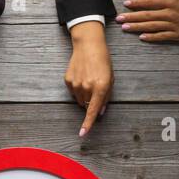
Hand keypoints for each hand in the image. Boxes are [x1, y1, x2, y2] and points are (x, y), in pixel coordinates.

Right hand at [64, 21, 113, 136]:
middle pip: (86, 106)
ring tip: (88, 79)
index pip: (93, 110)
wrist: (88, 45)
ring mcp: (76, 84)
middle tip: (95, 87)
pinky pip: (73, 92)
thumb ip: (106, 97)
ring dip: (84, 95)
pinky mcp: (68, 80)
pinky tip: (81, 76)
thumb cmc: (103, 61)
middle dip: (91, 102)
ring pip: (79, 100)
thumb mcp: (110, 79)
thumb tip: (99, 112)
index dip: (88, 123)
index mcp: (100, 87)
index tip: (82, 134)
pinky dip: (77, 88)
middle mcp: (87, 87)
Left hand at [116, 0, 178, 41]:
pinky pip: (162, 36)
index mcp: (171, 1)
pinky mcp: (178, 35)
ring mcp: (174, 25)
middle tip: (119, 19)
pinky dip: (152, 37)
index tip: (126, 4)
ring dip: (137, 27)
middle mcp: (170, 13)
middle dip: (132, 17)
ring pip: (152, 27)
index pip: (150, 2)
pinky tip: (142, 37)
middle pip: (147, 15)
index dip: (137, 3)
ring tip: (125, 28)